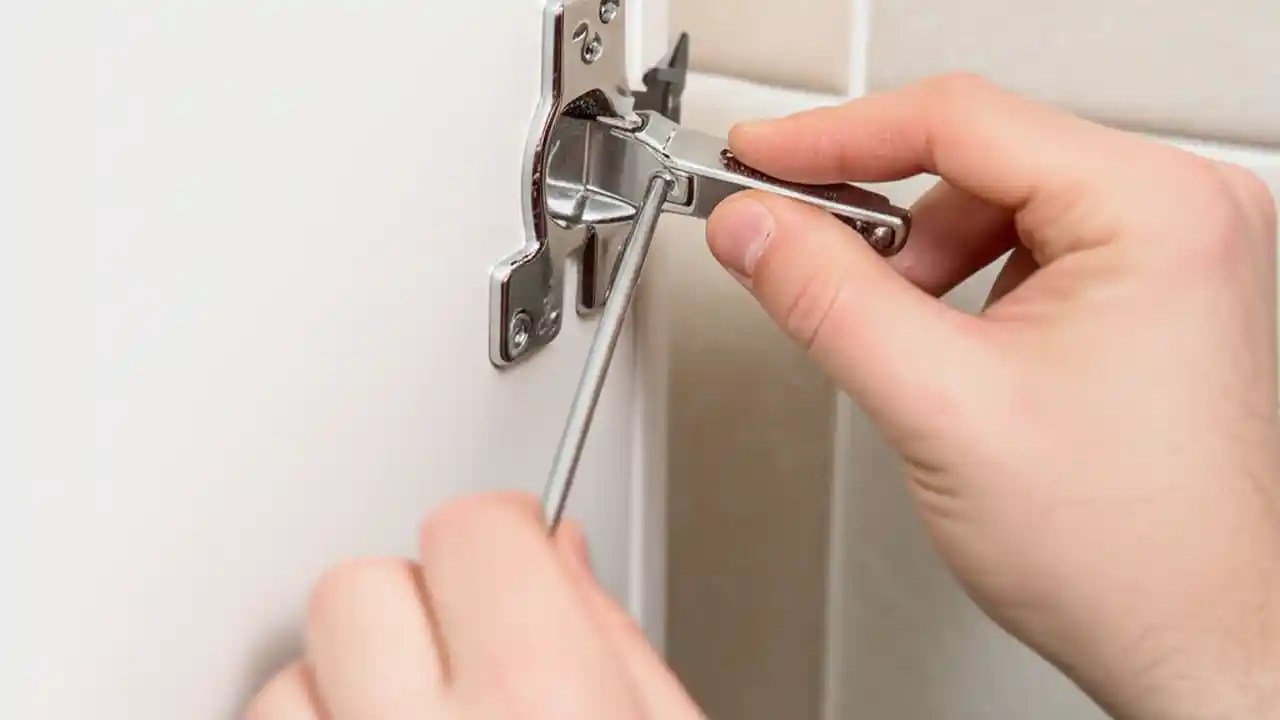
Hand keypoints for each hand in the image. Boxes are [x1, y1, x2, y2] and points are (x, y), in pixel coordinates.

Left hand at [245, 493, 701, 719]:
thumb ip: (617, 645)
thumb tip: (562, 554)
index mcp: (541, 705)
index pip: (470, 529)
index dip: (500, 535)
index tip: (510, 549)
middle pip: (358, 585)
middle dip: (413, 602)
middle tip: (469, 650)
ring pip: (286, 675)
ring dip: (342, 685)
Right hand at [706, 74, 1279, 718]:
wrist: (1195, 642)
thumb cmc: (1129, 550)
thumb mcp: (940, 405)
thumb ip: (826, 298)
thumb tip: (756, 229)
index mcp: (1155, 210)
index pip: (959, 121)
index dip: (833, 137)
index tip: (759, 156)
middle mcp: (1181, 214)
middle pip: (977, 158)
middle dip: (876, 212)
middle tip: (796, 250)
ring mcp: (1174, 254)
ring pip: (996, 203)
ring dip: (919, 255)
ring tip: (891, 330)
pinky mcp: (1153, 294)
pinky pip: (1029, 247)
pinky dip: (963, 282)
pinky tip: (945, 344)